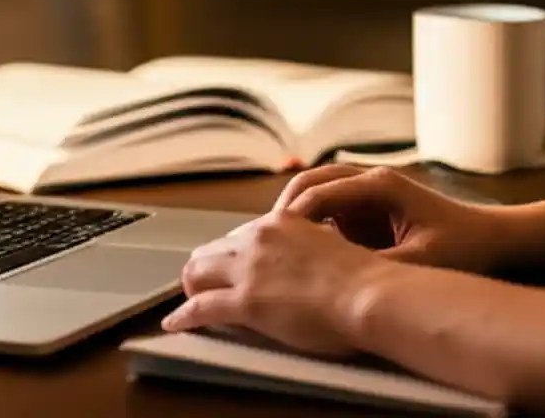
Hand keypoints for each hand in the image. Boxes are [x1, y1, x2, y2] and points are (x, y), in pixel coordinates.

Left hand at [161, 211, 398, 355]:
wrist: (368, 293)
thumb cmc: (363, 276)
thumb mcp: (329, 244)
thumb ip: (306, 244)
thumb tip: (300, 256)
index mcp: (281, 222)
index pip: (242, 235)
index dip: (234, 255)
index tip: (232, 267)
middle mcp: (259, 238)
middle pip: (212, 250)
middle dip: (205, 268)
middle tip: (202, 284)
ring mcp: (248, 269)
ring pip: (198, 272)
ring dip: (191, 287)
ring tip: (188, 300)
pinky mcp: (245, 301)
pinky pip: (200, 307)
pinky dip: (184, 316)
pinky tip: (175, 322)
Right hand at [274, 165, 511, 273]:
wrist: (495, 240)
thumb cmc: (464, 248)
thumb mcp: (419, 264)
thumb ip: (376, 270)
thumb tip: (334, 282)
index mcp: (380, 186)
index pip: (318, 193)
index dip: (291, 219)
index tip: (271, 245)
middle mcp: (370, 180)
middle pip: (309, 183)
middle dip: (283, 212)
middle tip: (262, 244)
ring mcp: (369, 191)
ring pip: (315, 193)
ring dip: (295, 217)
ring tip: (275, 250)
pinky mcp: (371, 206)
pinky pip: (330, 209)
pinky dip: (312, 226)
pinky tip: (302, 255)